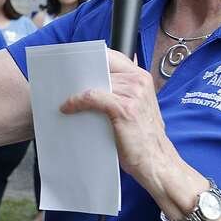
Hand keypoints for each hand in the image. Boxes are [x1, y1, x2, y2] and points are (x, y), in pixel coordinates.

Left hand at [58, 49, 180, 195]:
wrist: (157, 162)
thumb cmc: (142, 139)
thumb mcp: (135, 109)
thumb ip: (120, 93)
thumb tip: (90, 87)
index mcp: (142, 78)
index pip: (112, 57)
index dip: (92, 60)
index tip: (75, 67)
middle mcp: (139, 82)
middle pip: (101, 67)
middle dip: (81, 75)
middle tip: (63, 82)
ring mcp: (133, 94)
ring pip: (95, 82)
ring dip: (76, 90)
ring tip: (64, 98)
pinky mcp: (124, 108)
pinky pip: (92, 97)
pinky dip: (77, 101)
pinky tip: (68, 108)